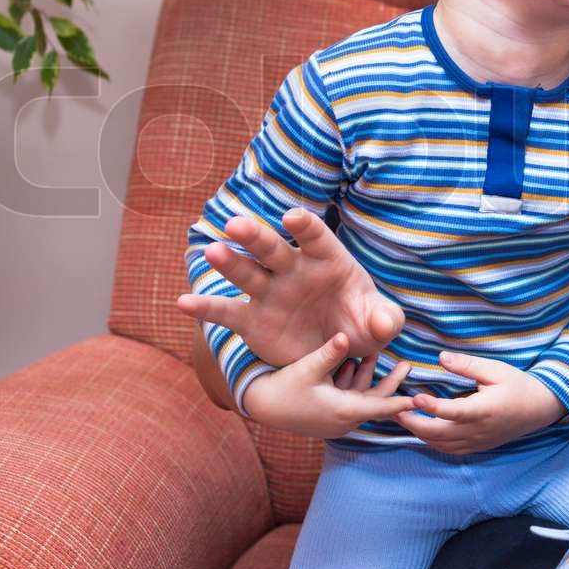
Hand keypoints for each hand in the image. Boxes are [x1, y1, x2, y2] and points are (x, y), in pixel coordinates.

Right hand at [177, 208, 403, 365]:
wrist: (337, 352)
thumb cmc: (360, 324)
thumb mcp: (378, 324)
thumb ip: (385, 319)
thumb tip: (384, 322)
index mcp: (328, 260)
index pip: (316, 236)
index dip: (305, 226)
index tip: (292, 217)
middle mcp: (293, 270)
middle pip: (272, 248)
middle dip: (256, 236)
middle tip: (236, 224)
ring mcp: (270, 292)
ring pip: (247, 273)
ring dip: (229, 262)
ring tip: (211, 253)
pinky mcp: (253, 320)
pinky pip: (227, 313)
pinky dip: (206, 308)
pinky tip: (183, 303)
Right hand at [243, 332, 415, 438]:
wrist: (259, 405)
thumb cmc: (283, 388)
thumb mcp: (307, 369)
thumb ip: (329, 354)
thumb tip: (345, 336)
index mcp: (343, 411)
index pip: (380, 407)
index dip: (401, 401)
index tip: (420, 399)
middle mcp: (343, 418)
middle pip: (375, 400)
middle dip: (391, 383)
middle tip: (407, 365)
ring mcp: (336, 417)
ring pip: (361, 395)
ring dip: (368, 376)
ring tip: (378, 355)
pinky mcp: (328, 412)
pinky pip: (349, 396)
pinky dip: (354, 380)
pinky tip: (355, 361)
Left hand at [394, 352, 565, 453]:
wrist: (541, 408)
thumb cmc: (518, 385)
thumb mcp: (496, 369)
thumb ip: (467, 365)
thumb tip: (441, 357)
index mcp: (484, 410)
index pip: (452, 411)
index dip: (431, 406)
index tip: (413, 397)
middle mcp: (478, 430)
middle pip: (439, 434)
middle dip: (414, 424)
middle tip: (393, 410)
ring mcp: (477, 442)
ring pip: (441, 445)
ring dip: (420, 434)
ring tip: (402, 418)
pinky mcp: (478, 447)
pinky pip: (449, 450)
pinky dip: (432, 442)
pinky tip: (422, 430)